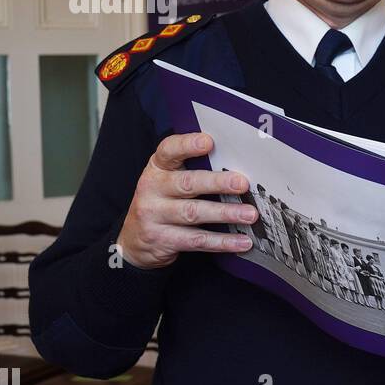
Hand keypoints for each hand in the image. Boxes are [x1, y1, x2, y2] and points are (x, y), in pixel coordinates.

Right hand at [117, 133, 256, 268]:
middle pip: (187, 183)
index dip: (187, 145)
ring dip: (225, 213)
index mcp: (157, 168)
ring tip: (249, 214)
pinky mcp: (163, 240)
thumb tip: (235, 164)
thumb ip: (193, 170)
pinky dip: (222, 242)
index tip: (208, 142)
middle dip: (217, 183)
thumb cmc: (162, 201)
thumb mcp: (168, 180)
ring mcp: (155, 216)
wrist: (134, 239)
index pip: (168, 151)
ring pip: (194, 213)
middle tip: (242, 184)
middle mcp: (152, 189)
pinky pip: (197, 241)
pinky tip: (242, 241)